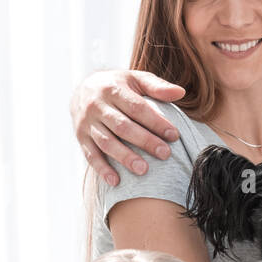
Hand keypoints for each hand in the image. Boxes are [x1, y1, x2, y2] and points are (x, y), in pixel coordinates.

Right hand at [71, 69, 185, 185]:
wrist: (82, 88)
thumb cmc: (118, 85)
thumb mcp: (136, 79)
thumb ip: (157, 86)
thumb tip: (181, 93)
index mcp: (113, 89)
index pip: (137, 107)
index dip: (156, 122)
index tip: (174, 135)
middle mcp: (97, 105)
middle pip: (123, 126)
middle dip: (145, 141)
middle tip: (165, 154)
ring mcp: (87, 123)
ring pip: (107, 142)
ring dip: (125, 157)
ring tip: (143, 170)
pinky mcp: (80, 137)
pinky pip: (90, 155)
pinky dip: (102, 169)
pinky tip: (116, 181)